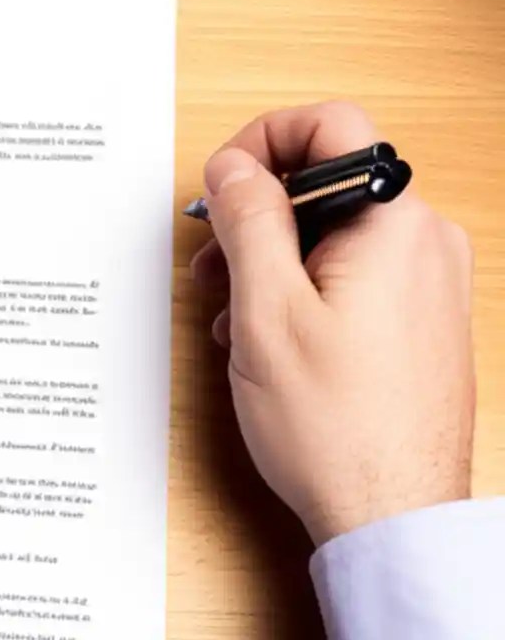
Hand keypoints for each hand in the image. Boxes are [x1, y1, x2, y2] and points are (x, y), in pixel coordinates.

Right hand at [191, 101, 474, 546]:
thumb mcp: (266, 311)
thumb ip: (250, 221)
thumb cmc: (335, 426)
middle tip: (211, 259)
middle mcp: (424, 243)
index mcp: (393, 225)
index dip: (264, 139)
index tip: (222, 184)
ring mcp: (428, 283)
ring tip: (231, 311)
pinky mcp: (419, 319)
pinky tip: (265, 338)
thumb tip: (233, 167)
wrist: (392, 514)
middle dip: (257, 212)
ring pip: (334, 232)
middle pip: (329, 181)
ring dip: (272, 257)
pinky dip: (301, 288)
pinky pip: (353, 274)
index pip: (334, 125)